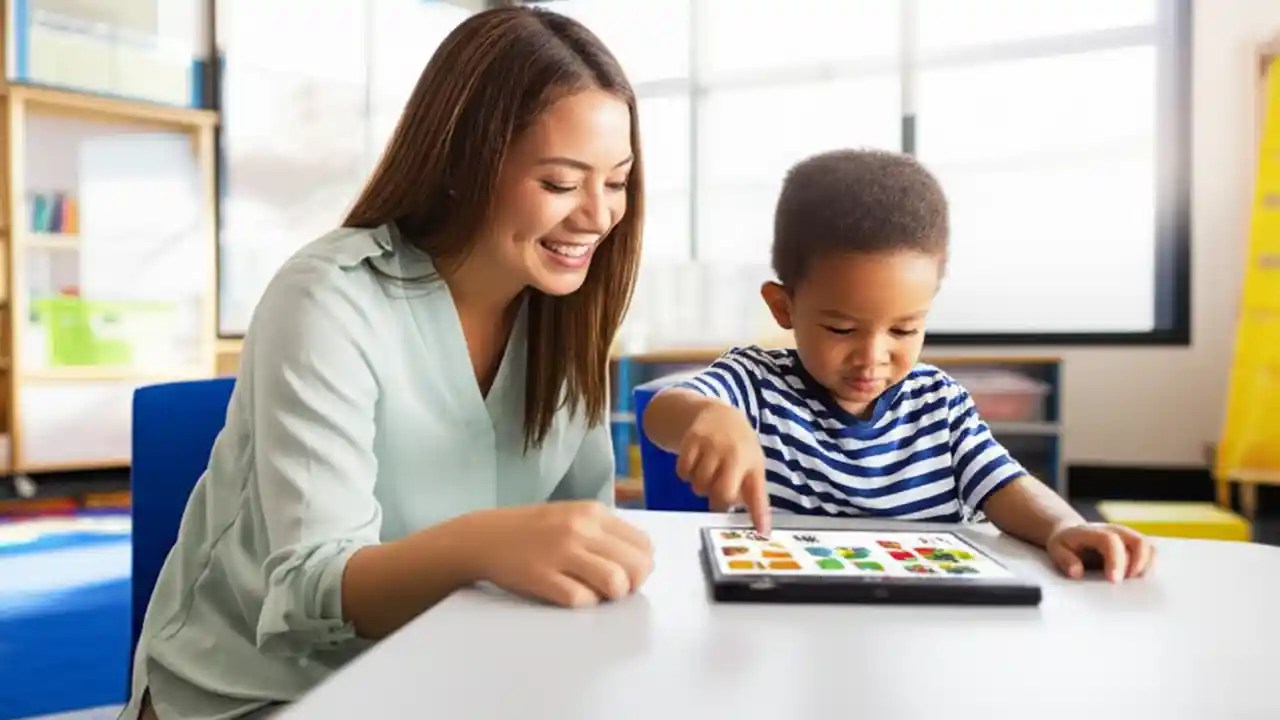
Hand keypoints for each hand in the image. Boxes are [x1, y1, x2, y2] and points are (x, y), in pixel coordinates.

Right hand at [470, 501, 653, 607]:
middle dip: (631, 584)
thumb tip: (640, 563)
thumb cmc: (532, 530)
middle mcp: (581, 528)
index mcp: (592, 512)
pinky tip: (570, 594)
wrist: (483, 537)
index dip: (640, 565)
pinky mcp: (542, 576)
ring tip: (594, 592)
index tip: (626, 573)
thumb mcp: (572, 516)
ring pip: (615, 583)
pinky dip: (582, 603)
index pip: (644, 544)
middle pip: (636, 566)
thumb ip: (605, 533)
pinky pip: (581, 600)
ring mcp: (561, 552)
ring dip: (609, 596)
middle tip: (612, 589)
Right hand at [676, 402, 771, 534]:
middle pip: (721, 494)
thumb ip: (756, 499)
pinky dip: (686, 475)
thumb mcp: (753, 468)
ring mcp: (710, 445)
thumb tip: (763, 531)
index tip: (760, 532)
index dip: (758, 514)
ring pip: (698, 485)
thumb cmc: (740, 448)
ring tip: (707, 474)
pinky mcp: (690, 440)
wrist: (719, 415)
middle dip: (717, 500)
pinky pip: (683, 472)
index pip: (754, 493)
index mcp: (751, 463)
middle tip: (718, 491)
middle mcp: (732, 453)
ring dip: (700, 486)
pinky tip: (694, 466)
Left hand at [1047, 522, 1154, 581]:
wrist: (1072, 533)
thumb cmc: (1066, 544)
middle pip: (1138, 541)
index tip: (1114, 581)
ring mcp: (1128, 536)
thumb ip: (1066, 560)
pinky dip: (1149, 566)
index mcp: (1095, 531)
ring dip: (1146, 566)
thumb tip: (1077, 572)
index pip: (1111, 541)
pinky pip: (1151, 552)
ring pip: (1148, 546)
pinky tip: (1138, 580)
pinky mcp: (1135, 544)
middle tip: (1128, 583)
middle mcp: (1116, 531)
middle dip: (1138, 564)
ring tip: (1134, 583)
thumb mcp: (1057, 550)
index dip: (1116, 561)